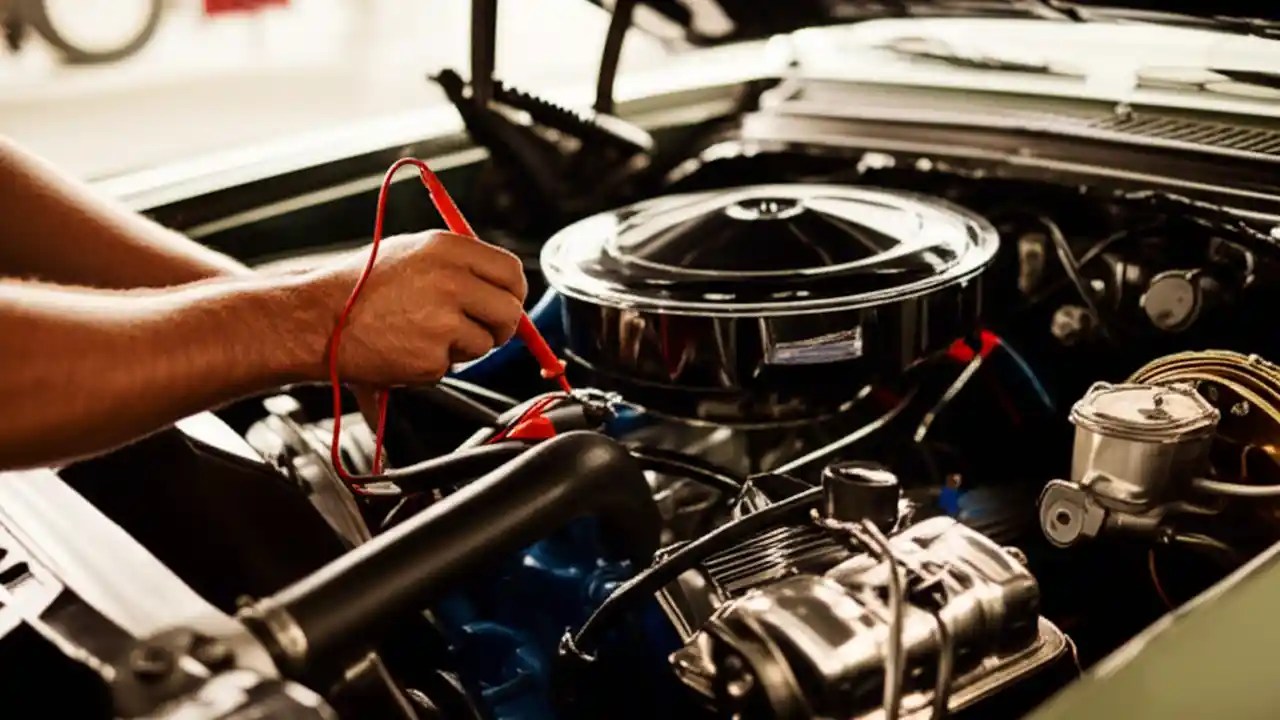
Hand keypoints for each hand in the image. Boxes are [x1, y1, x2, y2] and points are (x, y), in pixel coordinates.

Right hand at [307, 230, 526, 385]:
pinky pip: (453, 366)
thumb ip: (458, 264)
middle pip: (510, 310)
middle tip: (483, 330)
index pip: (511, 271)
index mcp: (448, 249)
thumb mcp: (411, 252)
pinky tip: (407, 348)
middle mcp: (451, 281)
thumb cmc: (358, 286)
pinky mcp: (433, 357)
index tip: (507, 302)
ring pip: (484, 343)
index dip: (514, 292)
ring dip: (463, 346)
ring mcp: (444, 321)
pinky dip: (434, 364)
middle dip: (502, 326)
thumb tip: (499, 285)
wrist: (318, 319)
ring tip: (423, 334)